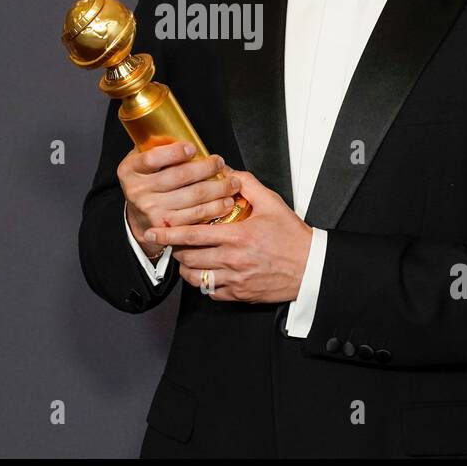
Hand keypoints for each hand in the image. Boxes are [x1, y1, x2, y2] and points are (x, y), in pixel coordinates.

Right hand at [117, 142, 240, 259]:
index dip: (174, 153)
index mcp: (130, 169)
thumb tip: (185, 133)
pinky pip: (196, 215)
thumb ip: (157, 148)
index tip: (193, 147)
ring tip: (232, 182)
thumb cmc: (147, 181)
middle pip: (179, 177)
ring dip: (218, 188)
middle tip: (220, 162)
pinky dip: (215, 208)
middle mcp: (138, 190)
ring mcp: (151, 210)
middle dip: (205, 168)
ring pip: (193, 197)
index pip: (152, 158)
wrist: (139, 217)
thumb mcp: (142, 162)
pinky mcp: (166, 227)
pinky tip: (226, 201)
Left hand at [141, 169, 313, 303]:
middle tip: (172, 242)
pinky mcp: (240, 295)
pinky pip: (211, 293)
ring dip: (187, 268)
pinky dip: (204, 283)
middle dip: (175, 249)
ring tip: (188, 257)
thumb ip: (247, 183)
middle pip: (188, 257)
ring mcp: (235, 280)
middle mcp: (233, 260)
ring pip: (196, 278)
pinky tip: (207, 272)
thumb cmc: (292, 237)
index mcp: (237, 236)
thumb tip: (226, 170)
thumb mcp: (272, 203)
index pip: (193, 235)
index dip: (169, 233)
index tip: (154, 230)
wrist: (312, 267)